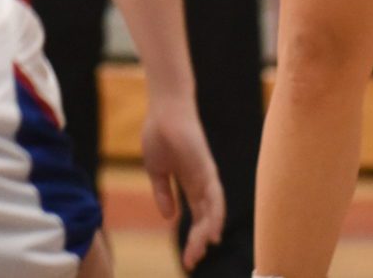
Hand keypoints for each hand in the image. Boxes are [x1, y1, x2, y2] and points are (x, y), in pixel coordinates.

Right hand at [140, 95, 226, 270]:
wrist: (163, 111)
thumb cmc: (159, 135)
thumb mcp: (157, 171)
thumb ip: (163, 193)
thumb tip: (170, 217)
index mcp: (189, 184)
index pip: (195, 217)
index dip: (192, 238)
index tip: (187, 259)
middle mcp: (202, 183)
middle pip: (205, 218)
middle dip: (198, 241)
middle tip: (192, 263)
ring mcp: (206, 175)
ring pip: (212, 211)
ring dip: (207, 232)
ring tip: (202, 252)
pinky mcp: (206, 168)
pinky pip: (214, 196)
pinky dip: (215, 214)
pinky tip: (212, 232)